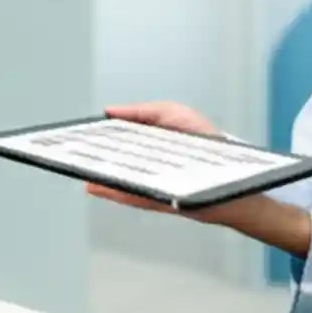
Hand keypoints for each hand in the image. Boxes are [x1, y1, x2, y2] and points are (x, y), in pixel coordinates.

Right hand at [87, 101, 251, 224]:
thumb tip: (110, 111)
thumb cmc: (209, 142)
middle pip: (117, 161)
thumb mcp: (175, 114)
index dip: (100, 138)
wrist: (236, 175)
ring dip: (100, 176)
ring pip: (121, 180)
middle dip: (96, 157)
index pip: (120, 141)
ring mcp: (154, 184)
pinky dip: (114, 192)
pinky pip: (133, 197)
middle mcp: (150, 166)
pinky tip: (98, 186)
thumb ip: (143, 112)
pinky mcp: (161, 200)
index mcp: (151, 145)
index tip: (81, 135)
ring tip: (81, 171)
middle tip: (75, 152)